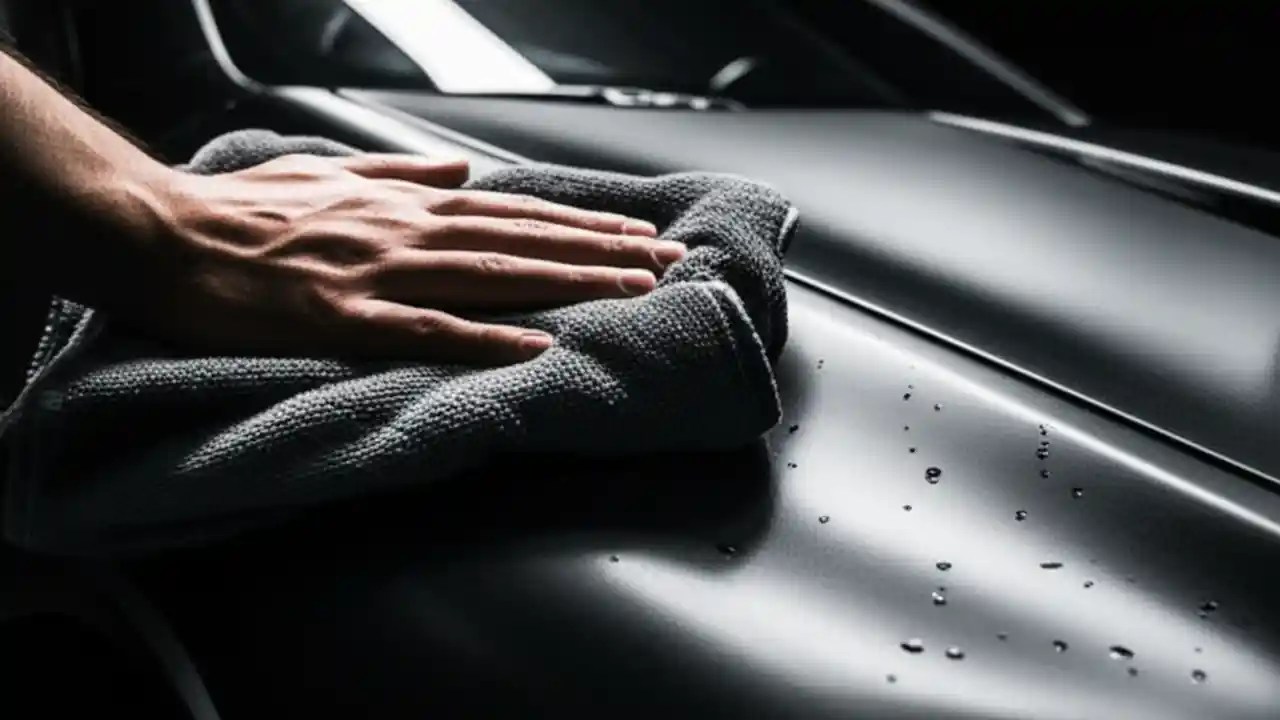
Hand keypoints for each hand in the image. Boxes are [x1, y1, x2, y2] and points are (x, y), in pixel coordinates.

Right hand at [121, 153, 684, 364]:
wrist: (163, 234)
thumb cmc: (245, 210)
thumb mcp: (332, 175)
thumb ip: (404, 175)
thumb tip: (464, 172)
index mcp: (405, 204)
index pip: (514, 213)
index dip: (581, 225)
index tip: (637, 235)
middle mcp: (406, 232)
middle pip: (522, 241)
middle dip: (601, 252)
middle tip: (667, 263)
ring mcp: (379, 274)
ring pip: (494, 276)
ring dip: (569, 282)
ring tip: (632, 292)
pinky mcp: (344, 317)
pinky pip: (427, 328)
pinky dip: (486, 335)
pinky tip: (538, 345)